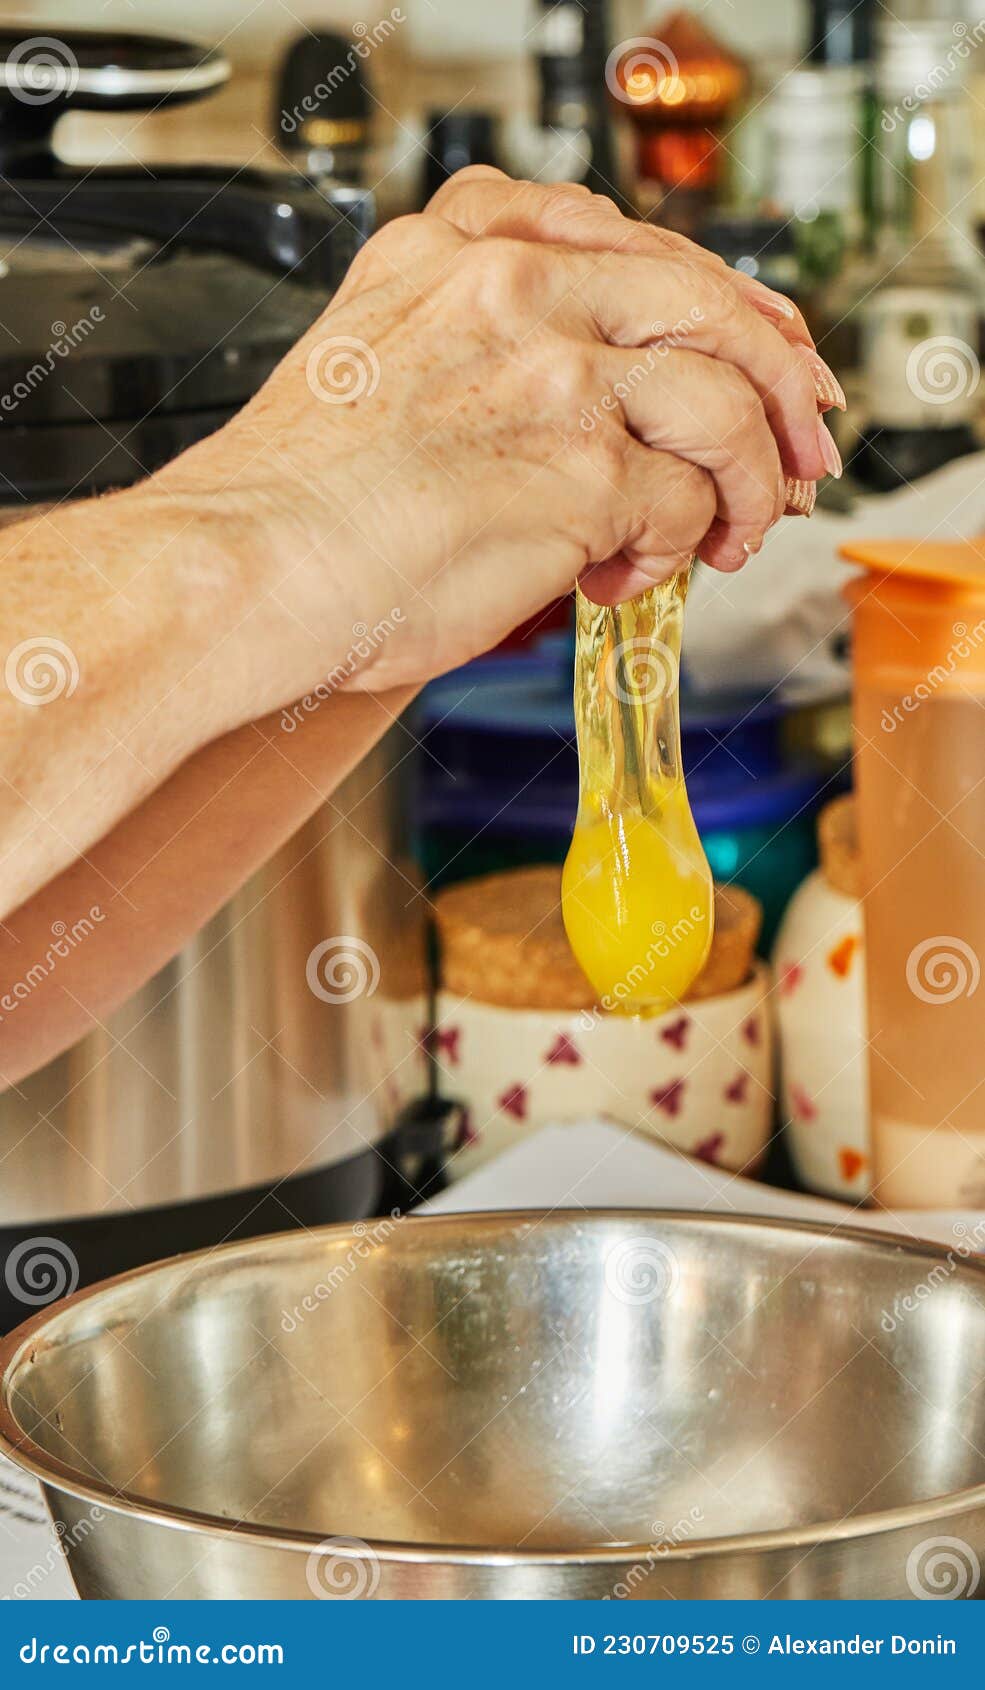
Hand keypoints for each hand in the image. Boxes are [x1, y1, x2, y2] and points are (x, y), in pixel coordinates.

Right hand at [159, 172, 840, 703]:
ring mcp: (556, 372)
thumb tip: (605, 387)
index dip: (724, 304)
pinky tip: (621, 572)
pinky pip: (686, 504)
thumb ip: (489, 336)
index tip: (763, 349)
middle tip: (803, 445)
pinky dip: (676, 549)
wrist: (245, 568)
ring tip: (727, 537)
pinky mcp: (581, 469)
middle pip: (710, 305)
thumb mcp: (384, 355)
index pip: (637, 243)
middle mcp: (517, 287)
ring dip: (749, 483)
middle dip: (778, 386)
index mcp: (464, 245)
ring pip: (724, 405)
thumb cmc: (300, 498)